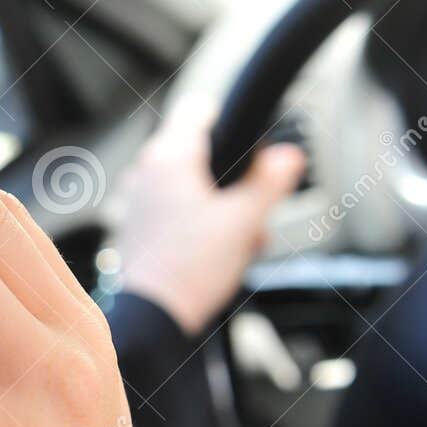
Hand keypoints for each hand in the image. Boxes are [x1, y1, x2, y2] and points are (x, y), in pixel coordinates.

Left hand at [116, 99, 304, 333]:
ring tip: (237, 239)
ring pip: (193, 186)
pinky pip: (178, 211)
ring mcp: (139, 199)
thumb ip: (270, 181)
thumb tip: (288, 156)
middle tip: (251, 209)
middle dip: (234, 179)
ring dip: (221, 206)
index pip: (201, 108)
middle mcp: (147, 171)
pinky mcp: (139, 226)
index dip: (232, 121)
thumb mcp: (245, 220)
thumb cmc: (189, 269)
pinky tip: (218, 252)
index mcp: (169, 156)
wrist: (153, 317)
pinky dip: (201, 223)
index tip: (251, 147)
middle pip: (203, 153)